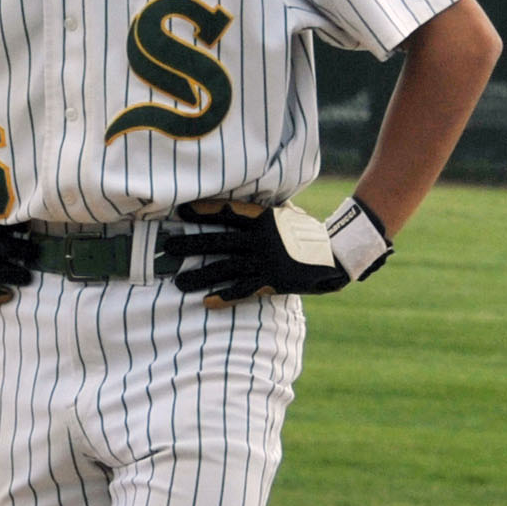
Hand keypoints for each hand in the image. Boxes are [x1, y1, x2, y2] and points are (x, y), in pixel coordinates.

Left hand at [157, 200, 348, 302]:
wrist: (337, 254)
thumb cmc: (310, 233)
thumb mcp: (289, 215)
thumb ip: (266, 212)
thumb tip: (246, 204)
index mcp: (265, 219)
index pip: (229, 212)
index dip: (205, 211)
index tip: (182, 211)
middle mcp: (262, 239)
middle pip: (220, 241)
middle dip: (193, 244)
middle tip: (169, 246)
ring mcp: (267, 261)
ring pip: (226, 268)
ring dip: (201, 276)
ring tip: (179, 283)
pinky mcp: (273, 281)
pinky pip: (244, 290)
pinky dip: (225, 296)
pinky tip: (206, 301)